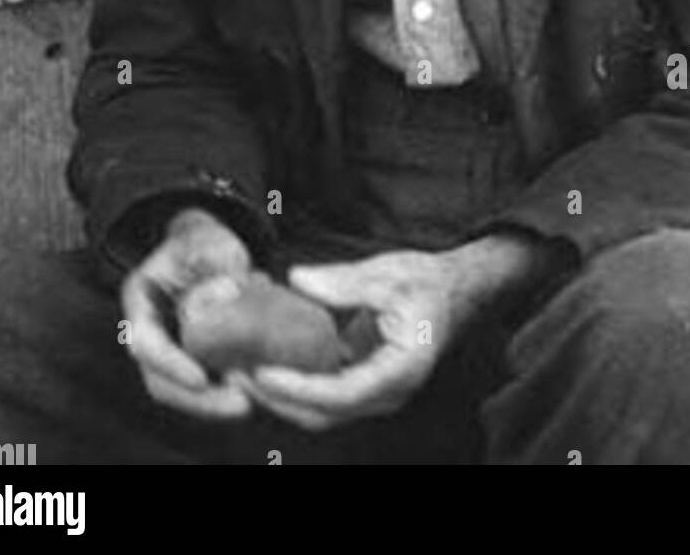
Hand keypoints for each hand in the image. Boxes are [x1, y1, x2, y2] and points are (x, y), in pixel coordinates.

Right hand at [120, 207, 254, 419]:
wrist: (206, 250)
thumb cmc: (202, 241)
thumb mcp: (205, 238)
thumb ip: (214, 259)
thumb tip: (232, 288)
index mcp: (139, 299)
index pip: (144, 342)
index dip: (171, 365)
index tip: (202, 379)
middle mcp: (148, 332)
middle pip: (159, 380)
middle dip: (197, 400)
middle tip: (241, 405)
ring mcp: (168, 350)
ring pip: (181, 391)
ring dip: (213, 404)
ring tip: (250, 403)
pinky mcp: (191, 361)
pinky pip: (203, 386)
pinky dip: (226, 393)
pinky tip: (257, 392)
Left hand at [228, 248, 461, 431]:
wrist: (454, 292)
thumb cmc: (427, 284)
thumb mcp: (389, 275)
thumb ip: (344, 282)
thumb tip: (297, 280)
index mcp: (400, 370)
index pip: (341, 394)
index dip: (298, 389)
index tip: (262, 374)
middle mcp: (387, 392)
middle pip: (323, 414)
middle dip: (276, 399)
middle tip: (235, 374)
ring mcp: (374, 392)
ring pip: (320, 410)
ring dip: (280, 395)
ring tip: (240, 370)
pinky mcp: (362, 382)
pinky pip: (323, 394)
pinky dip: (294, 383)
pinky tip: (266, 361)